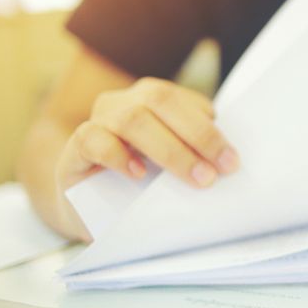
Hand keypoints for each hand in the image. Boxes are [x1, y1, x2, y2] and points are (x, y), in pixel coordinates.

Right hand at [55, 78, 238, 238]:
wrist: (90, 209)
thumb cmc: (141, 184)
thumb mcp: (173, 165)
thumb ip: (195, 154)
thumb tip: (230, 163)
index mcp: (153, 98)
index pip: (185, 101)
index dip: (210, 128)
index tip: (232, 160)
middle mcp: (125, 102)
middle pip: (161, 102)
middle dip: (197, 135)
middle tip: (219, 171)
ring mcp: (98, 120)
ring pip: (132, 119)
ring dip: (169, 150)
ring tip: (195, 178)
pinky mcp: (76, 147)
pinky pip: (94, 140)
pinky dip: (119, 155)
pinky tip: (139, 175)